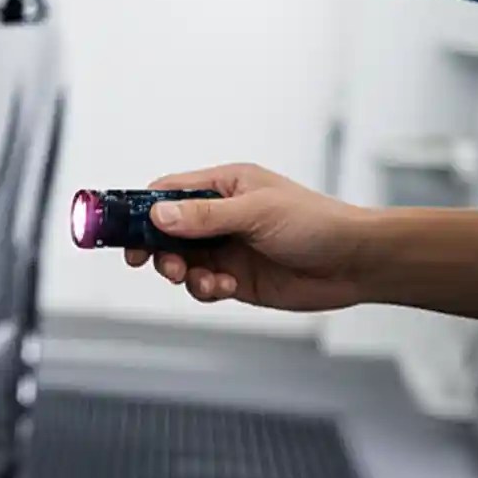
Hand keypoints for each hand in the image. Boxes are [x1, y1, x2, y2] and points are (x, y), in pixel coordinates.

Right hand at [125, 163, 370, 311]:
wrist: (355, 263)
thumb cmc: (316, 223)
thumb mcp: (256, 212)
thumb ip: (205, 216)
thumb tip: (159, 216)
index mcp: (224, 186)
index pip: (168, 192)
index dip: (142, 210)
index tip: (123, 231)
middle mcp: (221, 216)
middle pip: (167, 231)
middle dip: (158, 250)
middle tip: (157, 265)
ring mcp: (227, 248)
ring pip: (182, 262)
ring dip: (184, 274)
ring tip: (203, 280)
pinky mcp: (236, 279)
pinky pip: (203, 285)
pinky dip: (206, 290)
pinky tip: (227, 288)